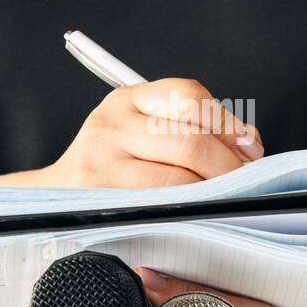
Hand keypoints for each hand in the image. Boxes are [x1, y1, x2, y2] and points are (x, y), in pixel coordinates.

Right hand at [40, 78, 262, 187]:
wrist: (56, 195)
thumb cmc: (112, 165)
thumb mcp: (141, 130)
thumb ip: (189, 128)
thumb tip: (248, 144)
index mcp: (128, 99)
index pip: (188, 95)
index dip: (228, 122)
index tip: (250, 146)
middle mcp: (113, 123)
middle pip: (190, 138)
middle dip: (228, 163)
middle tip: (245, 180)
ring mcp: (104, 159)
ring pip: (180, 175)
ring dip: (214, 190)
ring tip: (227, 198)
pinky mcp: (103, 195)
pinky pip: (162, 202)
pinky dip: (191, 208)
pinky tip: (201, 211)